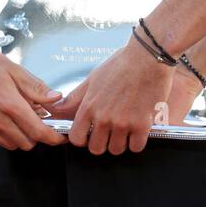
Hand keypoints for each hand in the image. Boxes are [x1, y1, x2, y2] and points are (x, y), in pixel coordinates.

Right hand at [0, 26, 67, 151]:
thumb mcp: (14, 70)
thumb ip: (36, 88)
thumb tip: (56, 99)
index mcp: (9, 104)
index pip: (39, 133)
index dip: (53, 138)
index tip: (59, 137)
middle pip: (25, 143)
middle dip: (34, 134)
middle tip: (33, 119)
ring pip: (9, 144)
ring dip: (16, 135)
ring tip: (13, 116)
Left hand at [48, 40, 174, 155]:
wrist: (148, 57)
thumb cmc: (122, 64)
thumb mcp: (93, 78)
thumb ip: (76, 97)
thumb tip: (57, 107)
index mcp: (89, 106)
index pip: (77, 138)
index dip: (82, 139)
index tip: (89, 135)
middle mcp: (104, 117)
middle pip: (97, 148)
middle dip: (102, 143)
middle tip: (109, 133)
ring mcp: (123, 123)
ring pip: (116, 149)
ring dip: (120, 143)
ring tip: (125, 130)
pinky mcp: (142, 124)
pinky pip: (136, 147)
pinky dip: (137, 142)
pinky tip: (138, 130)